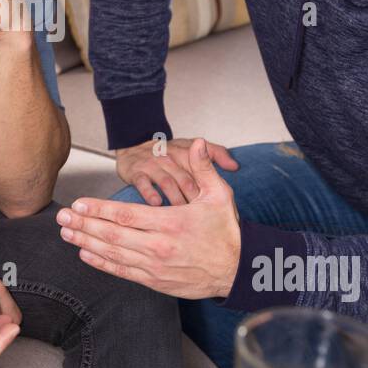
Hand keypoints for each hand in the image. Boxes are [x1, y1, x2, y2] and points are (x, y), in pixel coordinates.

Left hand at [58, 138, 241, 298]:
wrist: (238, 271)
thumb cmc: (226, 232)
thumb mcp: (219, 195)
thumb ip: (204, 168)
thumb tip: (198, 142)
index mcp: (170, 223)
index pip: (126, 215)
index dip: (98, 209)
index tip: (79, 203)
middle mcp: (159, 247)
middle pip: (112, 235)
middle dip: (83, 224)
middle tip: (62, 216)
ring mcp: (155, 267)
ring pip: (112, 254)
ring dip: (86, 242)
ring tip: (66, 232)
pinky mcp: (155, 281)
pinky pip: (122, 271)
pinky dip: (101, 262)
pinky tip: (85, 253)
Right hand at [116, 136, 237, 205]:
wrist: (132, 148)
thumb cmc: (167, 154)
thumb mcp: (190, 149)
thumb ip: (215, 154)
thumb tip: (236, 166)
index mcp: (186, 152)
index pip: (202, 168)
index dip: (209, 186)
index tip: (217, 205)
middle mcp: (170, 156)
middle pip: (186, 178)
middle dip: (195, 199)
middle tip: (202, 219)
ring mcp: (152, 163)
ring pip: (167, 182)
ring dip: (175, 199)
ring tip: (183, 217)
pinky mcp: (136, 171)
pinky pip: (143, 183)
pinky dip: (149, 193)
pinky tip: (156, 205)